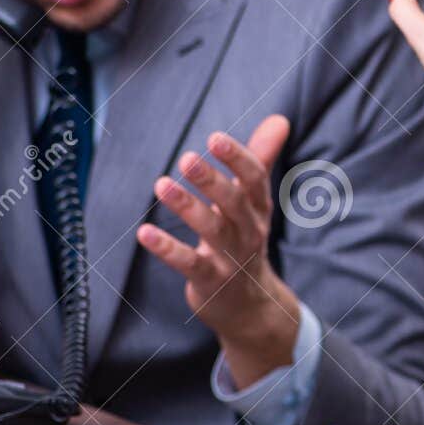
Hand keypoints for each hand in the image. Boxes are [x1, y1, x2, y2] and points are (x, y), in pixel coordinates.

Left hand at [137, 114, 300, 388]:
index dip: (238, 158)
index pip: (255, 179)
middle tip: (186, 158)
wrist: (250, 305)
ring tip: (161, 185)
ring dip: (187, 207)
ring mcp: (231, 258)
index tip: (215, 138)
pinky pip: (189, 263)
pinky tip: (144, 232)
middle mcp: (249, 231)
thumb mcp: (255, 201)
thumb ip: (261, 159)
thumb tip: (279, 119)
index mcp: (258, 208)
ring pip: (212, 231)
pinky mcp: (210, 281)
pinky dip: (167, 249)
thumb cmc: (245, 239)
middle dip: (211, 181)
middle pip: (234, 203)